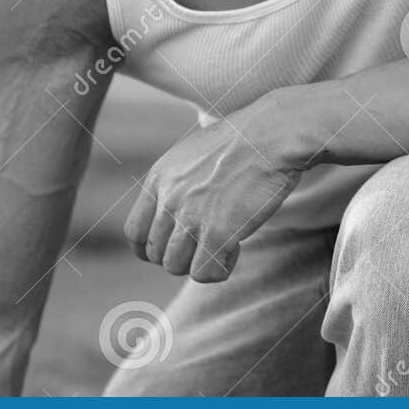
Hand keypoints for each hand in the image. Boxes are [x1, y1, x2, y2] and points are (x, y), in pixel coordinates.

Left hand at [124, 103, 300, 282]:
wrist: (273, 135)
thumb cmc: (245, 139)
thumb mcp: (195, 152)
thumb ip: (178, 181)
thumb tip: (179, 207)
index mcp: (159, 179)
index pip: (135, 232)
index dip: (150, 248)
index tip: (172, 249)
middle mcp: (168, 199)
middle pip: (157, 253)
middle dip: (183, 254)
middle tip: (210, 241)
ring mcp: (191, 218)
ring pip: (176, 267)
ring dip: (201, 261)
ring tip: (226, 243)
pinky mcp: (217, 233)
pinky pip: (205, 273)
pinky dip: (220, 269)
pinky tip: (236, 249)